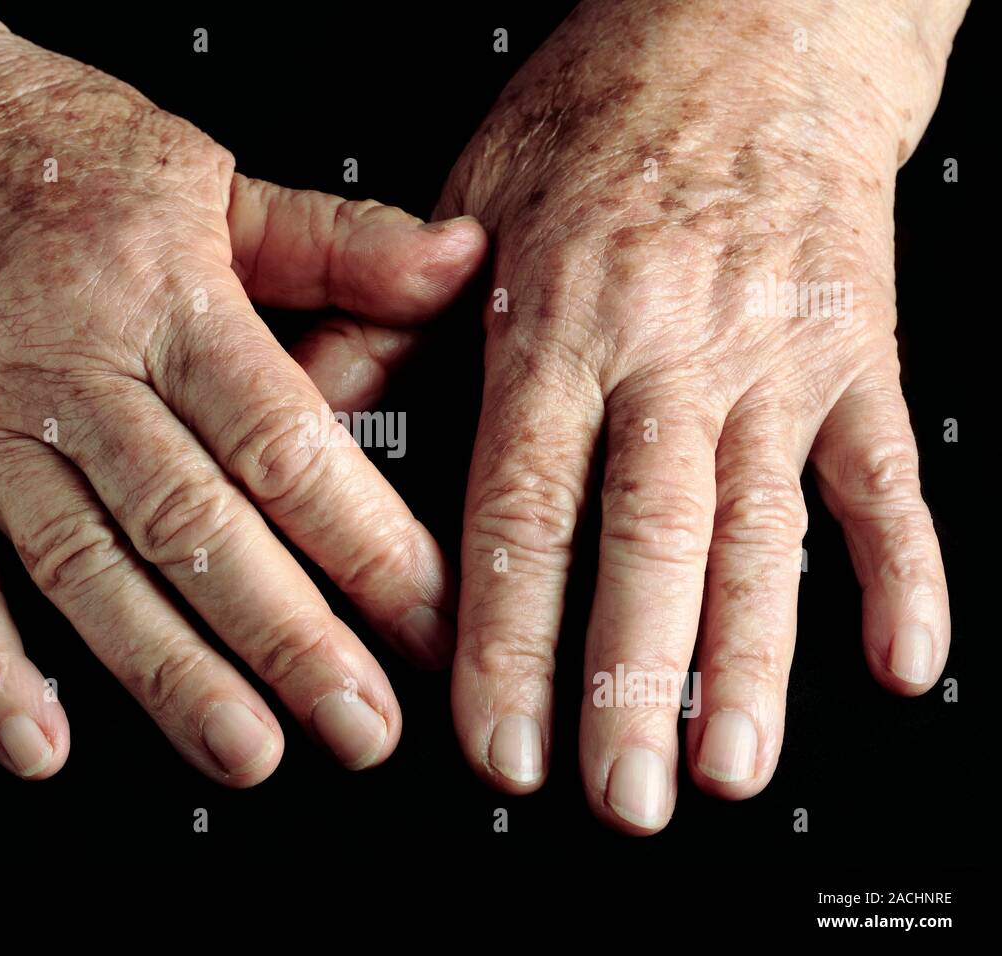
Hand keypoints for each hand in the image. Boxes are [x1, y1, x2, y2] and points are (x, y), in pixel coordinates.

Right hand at [0, 22, 485, 781]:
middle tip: (362, 724)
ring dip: (167, 671)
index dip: (365, 542)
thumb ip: (337, 240)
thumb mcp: (206, 175)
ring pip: (82, 567)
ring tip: (247, 751)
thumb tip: (461, 263)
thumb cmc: (49, 148)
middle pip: (192, 523)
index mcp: (164, 294)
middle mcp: (72, 365)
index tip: (432, 621)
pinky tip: (40, 744)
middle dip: (287, 636)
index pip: (282, 440)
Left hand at [435, 0, 962, 829]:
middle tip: (614, 796)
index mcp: (557, 321)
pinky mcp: (859, 356)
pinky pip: (887, 478)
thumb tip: (309, 431)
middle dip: (631, 685)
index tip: (497, 740)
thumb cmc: (601, 120)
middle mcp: (669, 350)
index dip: (508, 636)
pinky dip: (905, 573)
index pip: (522, 507)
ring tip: (728, 769)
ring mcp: (774, 359)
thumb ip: (384, 330)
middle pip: (648, 543)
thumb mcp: (462, 205)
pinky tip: (900, 661)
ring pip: (766, 533)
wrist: (751, 29)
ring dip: (754, 662)